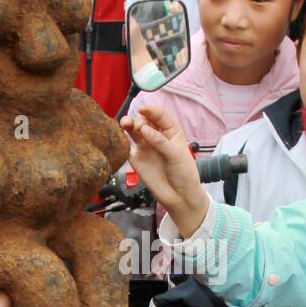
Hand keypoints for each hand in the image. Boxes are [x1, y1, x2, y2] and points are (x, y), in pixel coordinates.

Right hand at [119, 105, 209, 237]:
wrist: (179, 196)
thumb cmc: (184, 173)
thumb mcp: (176, 155)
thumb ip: (160, 142)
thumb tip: (144, 129)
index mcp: (170, 131)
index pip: (159, 114)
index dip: (150, 110)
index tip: (143, 110)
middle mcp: (156, 136)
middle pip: (143, 120)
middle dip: (138, 119)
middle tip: (137, 126)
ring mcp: (145, 146)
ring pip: (132, 130)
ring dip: (128, 125)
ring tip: (125, 124)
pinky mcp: (136, 158)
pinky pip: (126, 146)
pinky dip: (121, 141)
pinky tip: (121, 139)